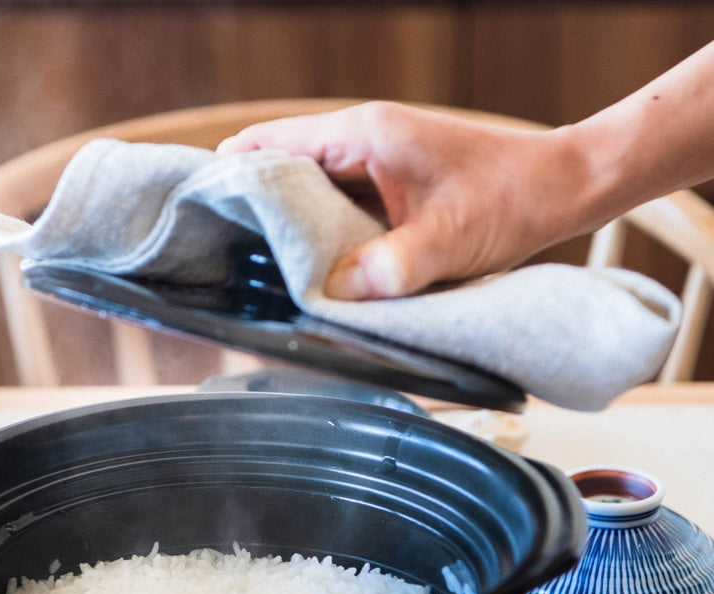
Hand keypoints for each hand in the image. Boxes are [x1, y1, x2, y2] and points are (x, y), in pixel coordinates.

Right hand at [218, 102, 587, 298]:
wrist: (560, 187)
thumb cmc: (510, 200)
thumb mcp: (448, 241)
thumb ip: (390, 267)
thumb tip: (332, 296)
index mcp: (362, 135)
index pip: (268, 144)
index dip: (228, 174)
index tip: (196, 210)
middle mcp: (359, 142)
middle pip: (277, 167)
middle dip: (247, 206)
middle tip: (217, 252)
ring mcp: (371, 164)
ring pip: (303, 190)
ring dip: (281, 224)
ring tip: (250, 267)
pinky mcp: (384, 188)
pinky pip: (332, 208)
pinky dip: (313, 234)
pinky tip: (304, 268)